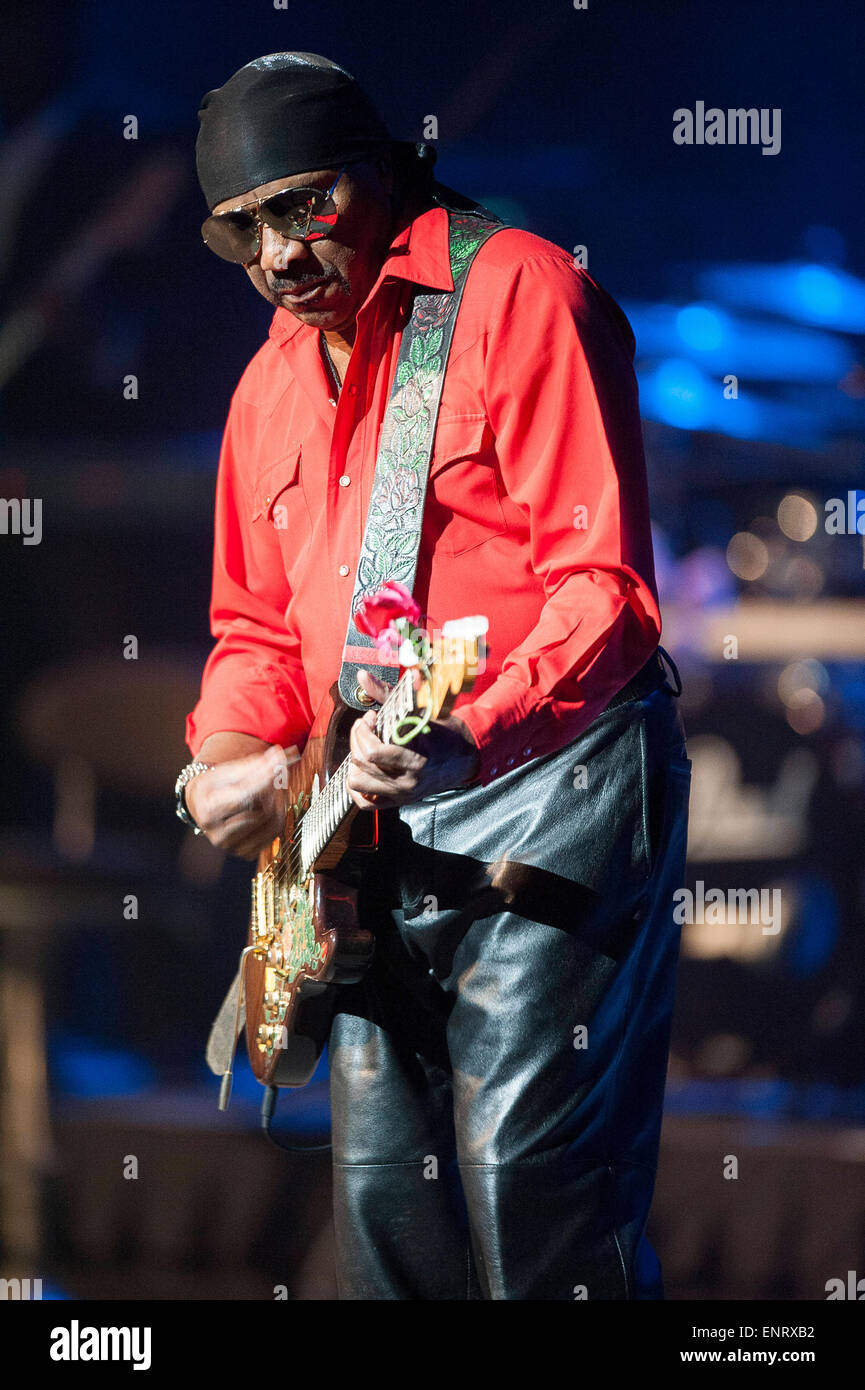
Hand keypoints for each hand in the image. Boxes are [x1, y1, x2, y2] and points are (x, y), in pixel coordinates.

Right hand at [184, 735, 300, 857]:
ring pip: (271, 822)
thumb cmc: (216, 786)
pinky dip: (278, 815)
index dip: (265, 778)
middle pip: (261, 809)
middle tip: (274, 773)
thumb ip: (254, 764)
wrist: (202, 807)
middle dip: (272, 788)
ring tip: (270, 788)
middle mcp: (218, 834)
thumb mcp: (227, 771)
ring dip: (277, 800)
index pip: (244, 795)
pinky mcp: (245, 853)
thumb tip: (280, 756)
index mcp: (208, 810)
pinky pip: (274, 833)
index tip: (279, 762)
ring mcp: (232, 846)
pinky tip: (269, 804)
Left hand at [346, 669, 480, 810]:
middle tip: (367, 727)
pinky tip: (362, 769)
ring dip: (355, 761)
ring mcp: (401, 794)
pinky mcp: (396, 802)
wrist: (461, 758)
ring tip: (365, 748)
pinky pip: (364, 803)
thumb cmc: (440, 734)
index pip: (373, 752)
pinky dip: (356, 787)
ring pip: (356, 783)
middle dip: (358, 738)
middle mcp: (407, 781)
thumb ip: (386, 693)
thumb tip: (362, 676)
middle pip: (361, 763)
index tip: (371, 718)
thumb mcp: (416, 711)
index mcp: (415, 759)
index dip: (363, 731)